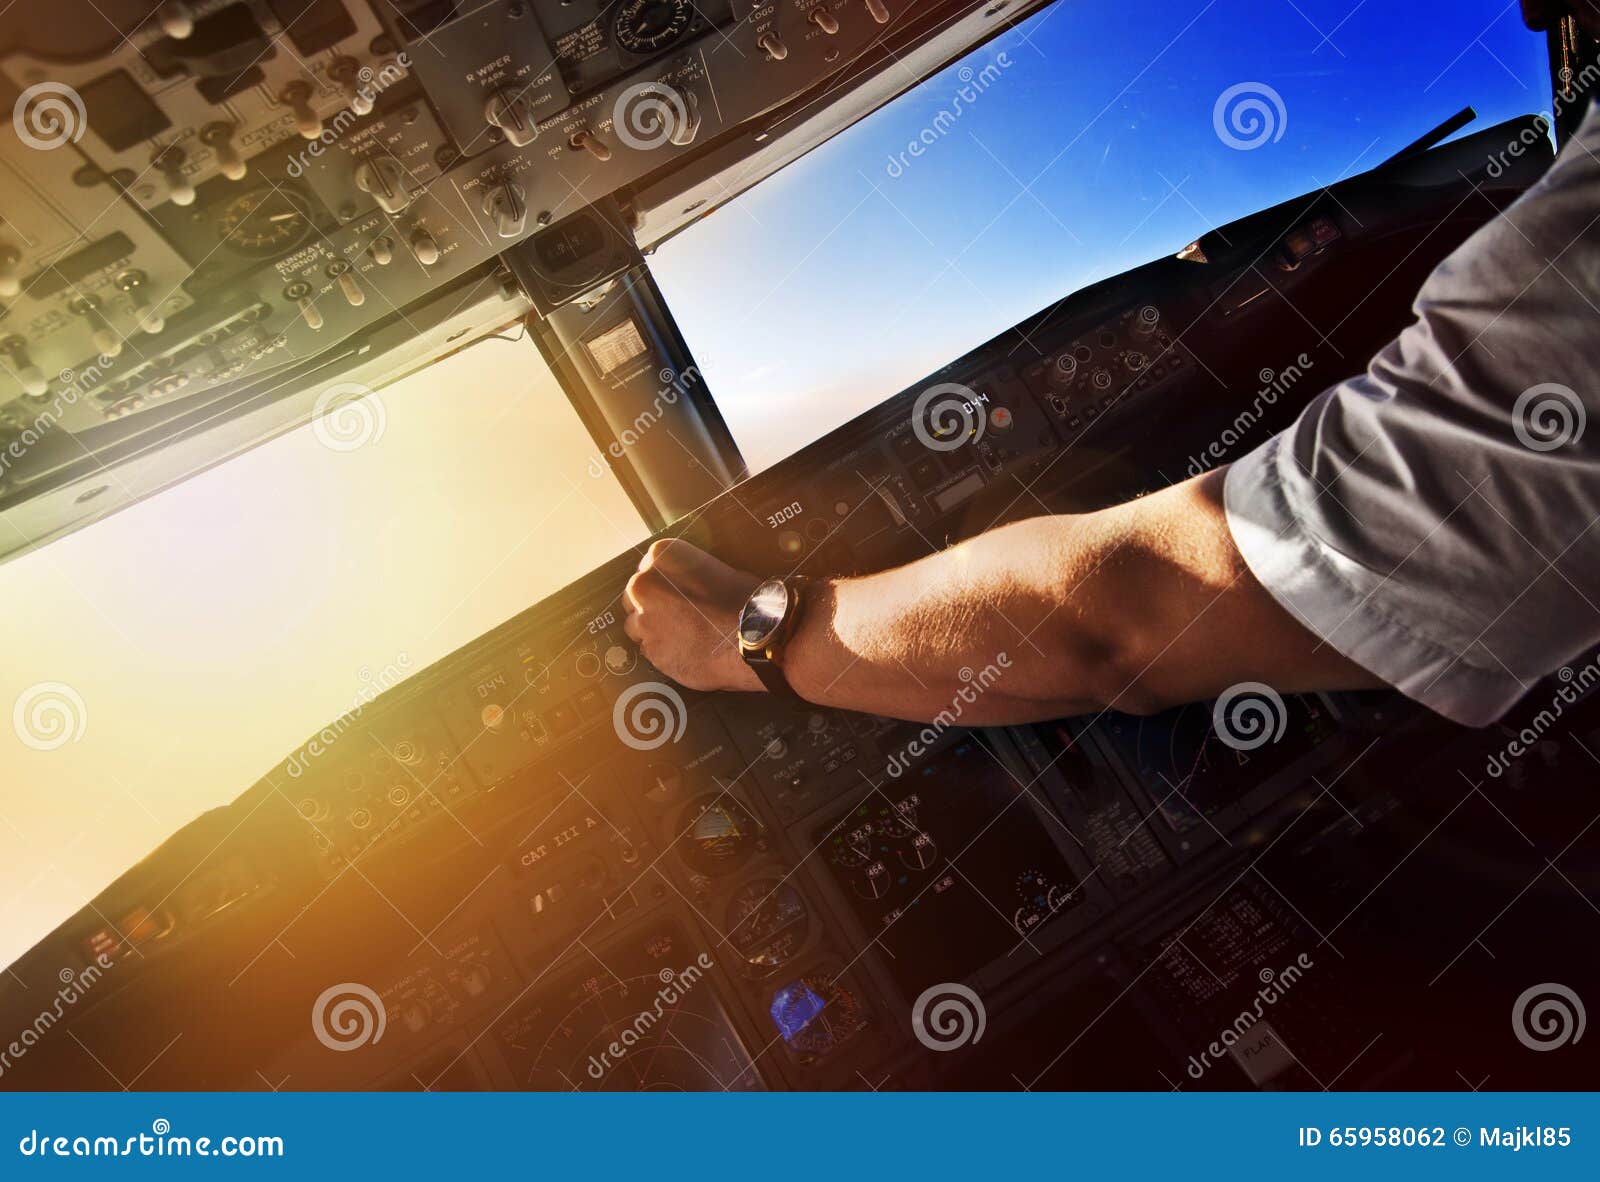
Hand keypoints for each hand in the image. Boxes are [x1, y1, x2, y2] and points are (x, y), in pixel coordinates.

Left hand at [623, 539, 764, 692]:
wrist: (755, 637)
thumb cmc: (745, 600)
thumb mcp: (720, 569)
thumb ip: (691, 575)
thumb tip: (688, 585)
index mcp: (661, 555)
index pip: (647, 568)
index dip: (662, 585)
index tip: (673, 595)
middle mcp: (644, 584)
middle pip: (634, 597)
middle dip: (652, 607)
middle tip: (678, 616)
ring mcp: (644, 619)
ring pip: (638, 626)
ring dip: (655, 630)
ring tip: (685, 635)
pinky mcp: (650, 650)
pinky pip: (650, 650)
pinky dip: (664, 651)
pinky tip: (688, 650)